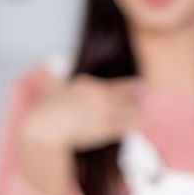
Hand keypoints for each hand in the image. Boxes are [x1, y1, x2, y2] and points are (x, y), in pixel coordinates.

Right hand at [20, 75, 140, 151]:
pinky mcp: (103, 129)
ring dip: (140, 112)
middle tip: (149, 100)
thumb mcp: (51, 87)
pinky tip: (143, 123)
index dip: (133, 85)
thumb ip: (56, 76)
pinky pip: (126, 126)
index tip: (143, 85)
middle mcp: (99, 95)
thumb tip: (52, 65)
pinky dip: (136, 124)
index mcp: (88, 83)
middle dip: (139, 99)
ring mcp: (103, 112)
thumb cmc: (45, 110)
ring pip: (130, 111)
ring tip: (148, 113)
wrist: (44, 128)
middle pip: (127, 97)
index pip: (118, 84)